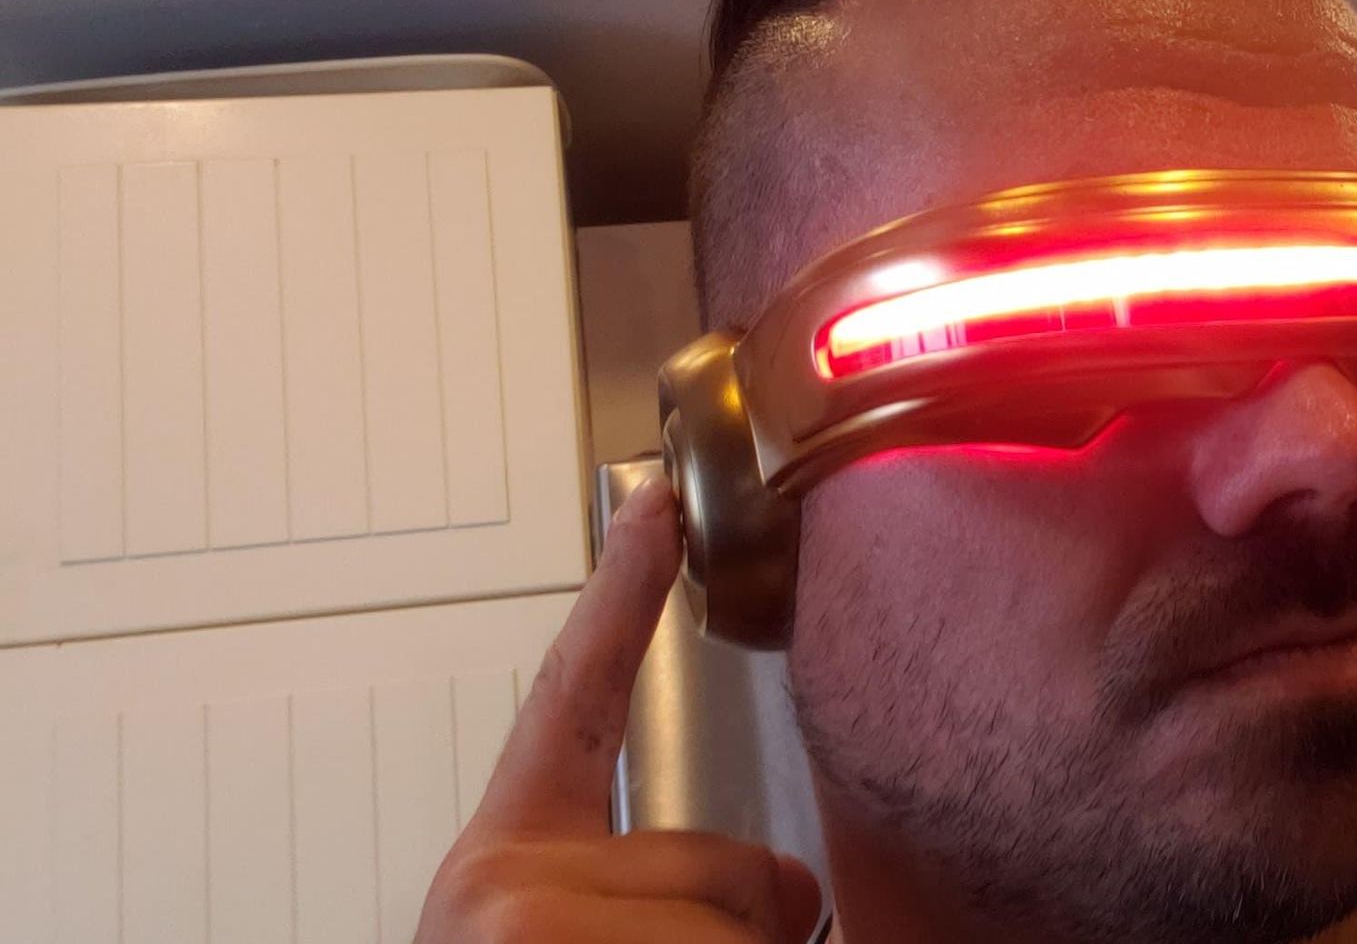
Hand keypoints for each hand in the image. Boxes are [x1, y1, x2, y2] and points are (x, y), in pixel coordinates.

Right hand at [416, 479, 822, 941]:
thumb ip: (661, 890)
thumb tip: (797, 889)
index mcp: (512, 869)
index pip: (578, 704)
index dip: (621, 597)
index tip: (654, 506)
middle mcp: (509, 884)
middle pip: (731, 863)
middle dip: (742, 933)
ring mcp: (527, 916)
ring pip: (752, 917)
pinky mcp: (547, 942)